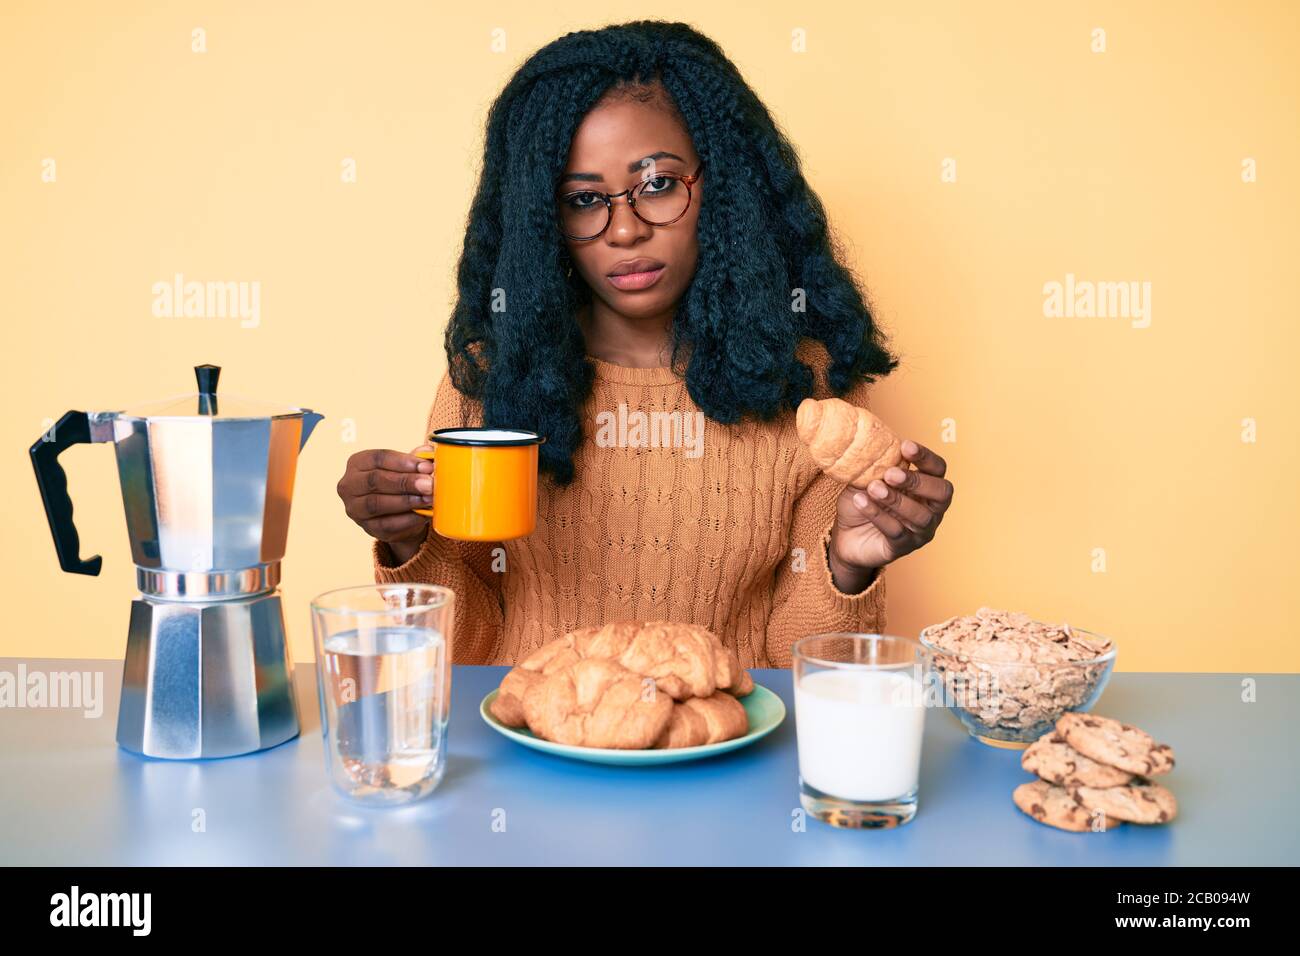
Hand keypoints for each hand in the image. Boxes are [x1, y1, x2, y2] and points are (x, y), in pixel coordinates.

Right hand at [336, 445, 434, 559]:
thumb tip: (430, 453)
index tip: (426, 466)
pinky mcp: (367, 528)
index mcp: (358, 463)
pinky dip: (407, 519)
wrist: (399, 514)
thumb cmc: (400, 483)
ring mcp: (355, 508)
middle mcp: (350, 485)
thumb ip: (417, 459)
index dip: (403, 462)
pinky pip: (386, 524)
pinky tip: (423, 514)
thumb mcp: (407, 467)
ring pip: (377, 504)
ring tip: (428, 498)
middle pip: (375, 480)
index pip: (378, 458)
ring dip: (406, 501)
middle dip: (405, 482)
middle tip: (429, 484)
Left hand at [829, 439, 953, 575]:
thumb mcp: (866, 478)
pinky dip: (878, 514)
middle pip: (941, 493)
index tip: (905, 446)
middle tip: (891, 474)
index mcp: (926, 486)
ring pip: (920, 515)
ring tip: (873, 488)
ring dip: (896, 499)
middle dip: (917, 481)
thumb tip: (872, 443)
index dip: (926, 457)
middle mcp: (931, 509)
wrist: (845, 536)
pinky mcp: (903, 547)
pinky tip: (861, 501)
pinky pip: (896, 531)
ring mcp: (920, 530)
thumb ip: (875, 464)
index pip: (938, 469)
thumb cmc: (863, 501)